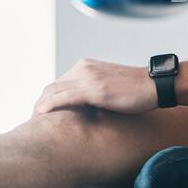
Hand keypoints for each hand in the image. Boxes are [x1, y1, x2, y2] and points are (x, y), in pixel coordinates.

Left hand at [33, 59, 158, 115]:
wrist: (155, 86)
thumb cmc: (137, 90)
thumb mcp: (110, 87)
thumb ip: (94, 92)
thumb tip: (85, 110)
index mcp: (86, 66)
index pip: (60, 82)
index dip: (48, 98)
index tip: (41, 113)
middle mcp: (83, 68)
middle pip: (53, 86)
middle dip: (41, 102)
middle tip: (32, 119)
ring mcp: (87, 78)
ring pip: (54, 91)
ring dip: (41, 105)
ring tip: (33, 120)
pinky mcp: (93, 90)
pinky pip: (64, 97)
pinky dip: (50, 105)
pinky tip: (41, 114)